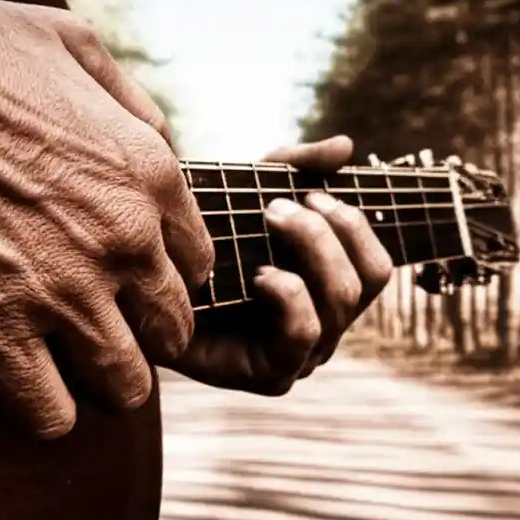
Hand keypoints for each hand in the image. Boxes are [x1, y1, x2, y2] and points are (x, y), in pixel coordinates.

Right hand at [0, 0, 213, 437]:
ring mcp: (60, 292)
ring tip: (53, 358)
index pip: (196, 268)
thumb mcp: (76, 45)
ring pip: (125, 387)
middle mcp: (122, 240)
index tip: (119, 279)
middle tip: (86, 321)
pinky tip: (10, 374)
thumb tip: (156, 146)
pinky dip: (38, 407)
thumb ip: (133, 107)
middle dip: (135, 332)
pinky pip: (51, 417)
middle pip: (170, 332)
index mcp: (148, 174)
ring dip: (96, 379)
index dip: (158, 278)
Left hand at [167, 135, 393, 394]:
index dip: (355, 226)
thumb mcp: (252, 193)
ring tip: (270, 221)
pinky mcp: (271, 373)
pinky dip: (289, 294)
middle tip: (278, 206)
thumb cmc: (205, 246)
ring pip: (341, 302)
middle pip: (367, 280)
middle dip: (327, 232)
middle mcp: (325, 326)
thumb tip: (346, 146)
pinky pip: (303, 333)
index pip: (376, 267)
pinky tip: (258, 273)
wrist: (143, 289)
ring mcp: (302, 354)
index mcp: (329, 293)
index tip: (312, 193)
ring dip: (313, 250)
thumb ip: (298, 166)